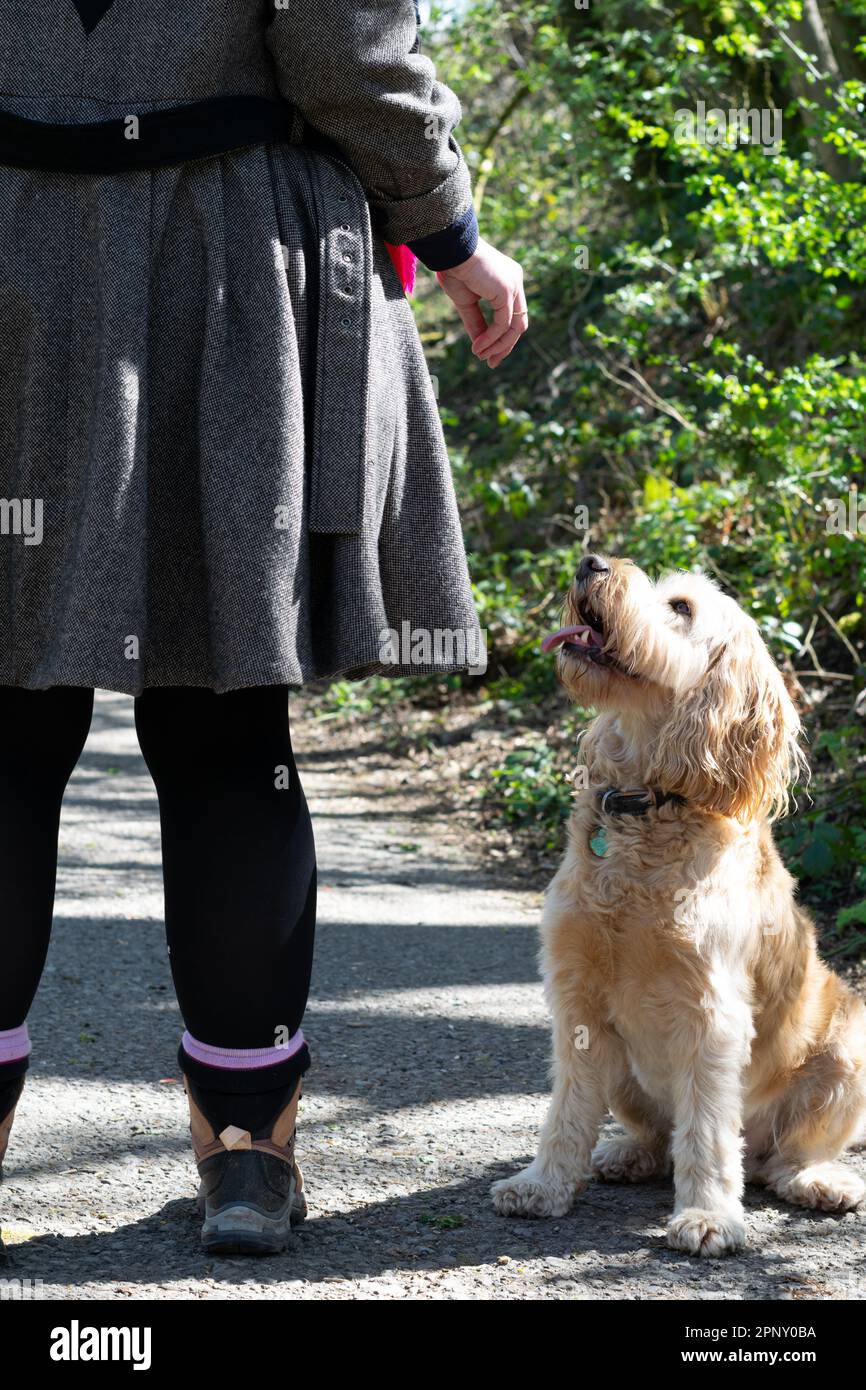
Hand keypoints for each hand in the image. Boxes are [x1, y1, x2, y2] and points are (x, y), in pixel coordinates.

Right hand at [437, 236, 526, 367]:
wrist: (449, 250)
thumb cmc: (454, 268)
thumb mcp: (466, 302)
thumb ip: (476, 323)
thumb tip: (480, 346)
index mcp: (507, 281)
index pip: (513, 315)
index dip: (503, 337)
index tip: (489, 353)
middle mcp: (515, 282)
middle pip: (519, 323)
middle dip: (505, 346)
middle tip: (491, 362)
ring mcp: (514, 285)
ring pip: (514, 326)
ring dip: (498, 346)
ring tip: (482, 357)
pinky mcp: (507, 290)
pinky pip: (503, 323)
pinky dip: (492, 338)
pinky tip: (478, 347)